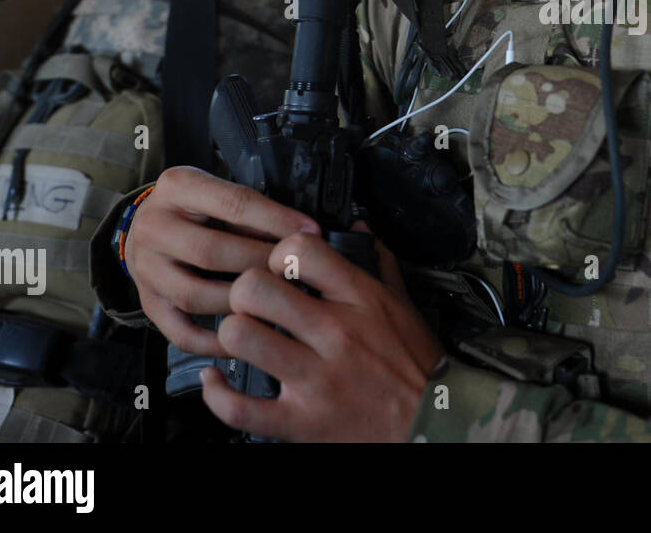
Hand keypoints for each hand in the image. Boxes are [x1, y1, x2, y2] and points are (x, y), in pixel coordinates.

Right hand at [126, 166, 320, 356]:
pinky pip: (180, 332)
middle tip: (295, 273)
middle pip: (210, 252)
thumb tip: (304, 236)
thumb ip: (254, 211)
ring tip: (276, 304)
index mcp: (178, 187)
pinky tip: (248, 340)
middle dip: (259, 264)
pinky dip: (216, 342)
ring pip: (194, 295)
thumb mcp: (219, 191)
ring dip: (240, 304)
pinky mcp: (147, 303)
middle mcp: (154, 226)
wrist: (146, 224)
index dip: (276, 220)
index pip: (233, 204)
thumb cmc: (197, 209)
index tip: (310, 234)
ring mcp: (145, 269)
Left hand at [197, 231, 444, 441]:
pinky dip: (216, 393)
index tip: (280, 266)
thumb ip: (378, 263)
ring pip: (241, 337)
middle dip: (245, 291)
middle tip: (252, 303)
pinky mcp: (301, 421)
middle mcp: (336, 334)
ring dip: (233, 335)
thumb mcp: (404, 304)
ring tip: (242, 337)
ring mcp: (316, 379)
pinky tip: (218, 381)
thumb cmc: (417, 365)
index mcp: (361, 300)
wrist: (433, 422)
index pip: (301, 250)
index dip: (280, 252)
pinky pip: (238, 406)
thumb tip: (358, 229)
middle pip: (256, 288)